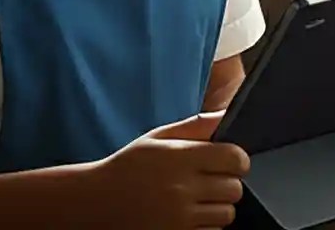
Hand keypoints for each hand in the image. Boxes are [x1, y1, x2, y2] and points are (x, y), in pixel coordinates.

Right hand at [89, 111, 248, 229]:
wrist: (98, 202)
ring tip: (196, 198)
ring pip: (226, 214)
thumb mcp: (157, 138)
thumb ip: (195, 127)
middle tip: (208, 180)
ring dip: (217, 206)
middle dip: (226, 183)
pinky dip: (205, 225)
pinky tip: (187, 214)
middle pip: (235, 189)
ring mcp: (180, 217)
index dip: (236, 159)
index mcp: (179, 158)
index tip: (227, 160)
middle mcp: (182, 189)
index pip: (234, 158)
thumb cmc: (129, 167)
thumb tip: (225, 114)